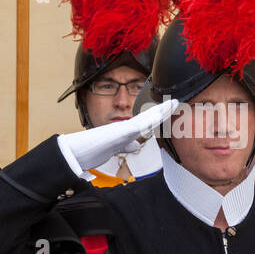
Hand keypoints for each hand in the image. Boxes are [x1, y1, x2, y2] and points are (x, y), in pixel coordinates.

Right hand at [58, 98, 178, 172]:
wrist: (79, 151)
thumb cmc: (94, 149)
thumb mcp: (116, 148)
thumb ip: (126, 145)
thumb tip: (135, 146)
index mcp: (128, 132)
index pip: (148, 122)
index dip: (159, 116)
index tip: (170, 110)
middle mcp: (127, 128)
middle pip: (149, 117)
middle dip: (163, 110)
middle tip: (176, 102)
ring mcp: (124, 129)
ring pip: (146, 118)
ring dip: (159, 111)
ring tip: (172, 104)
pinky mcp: (121, 132)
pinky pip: (138, 125)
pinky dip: (148, 120)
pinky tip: (158, 117)